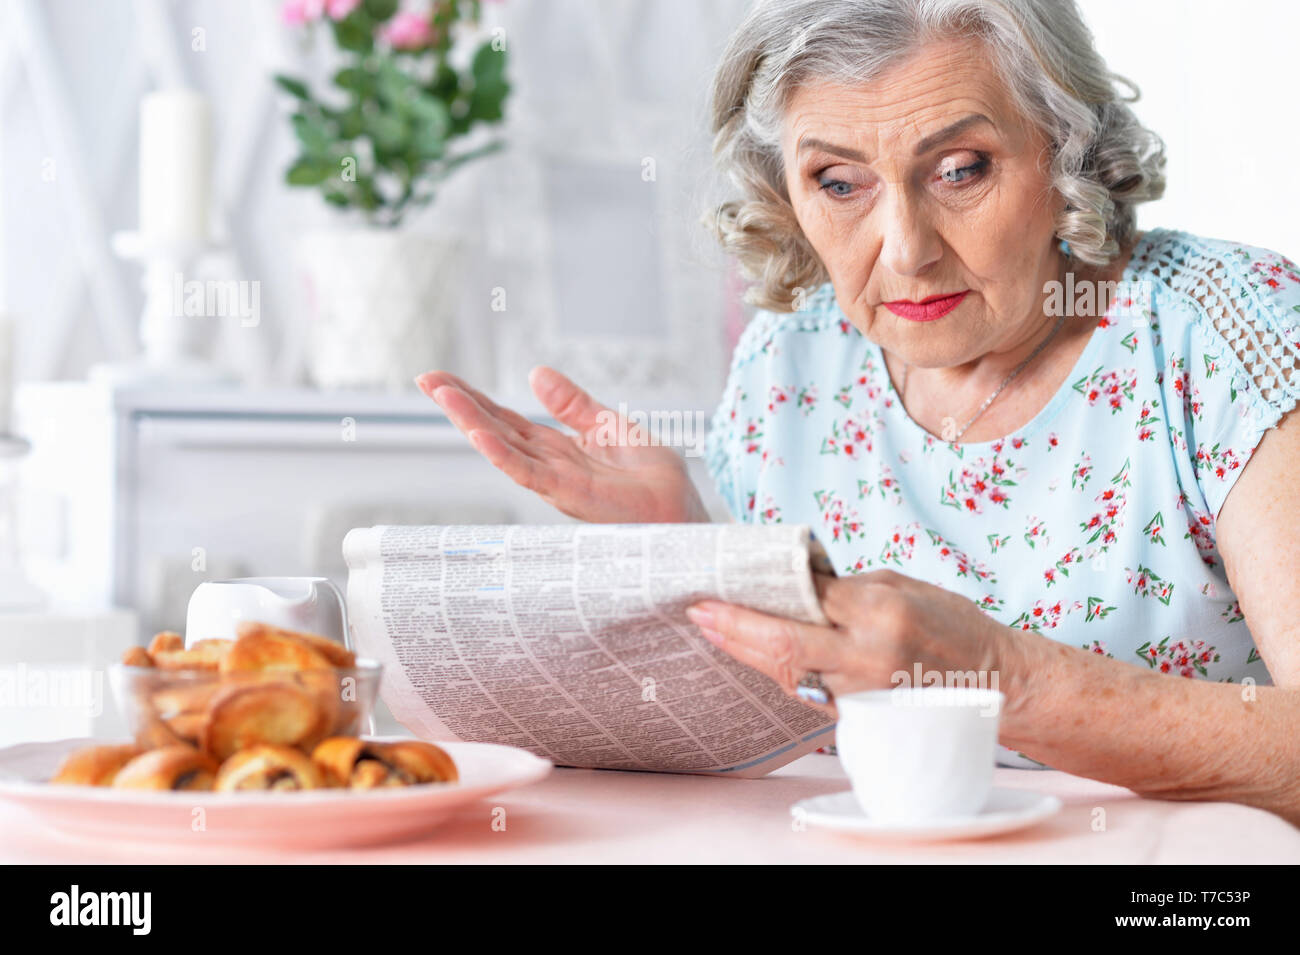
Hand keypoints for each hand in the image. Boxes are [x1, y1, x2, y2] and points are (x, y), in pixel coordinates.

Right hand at [415, 366, 711, 523]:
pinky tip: (480, 435)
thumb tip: (535, 373)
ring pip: (505, 450)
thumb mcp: (613, 427)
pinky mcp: (573, 496)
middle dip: (461, 406)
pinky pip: (531, 474)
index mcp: (559, 450)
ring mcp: (558, 483)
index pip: (508, 420)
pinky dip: (503, 455)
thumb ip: (575, 405)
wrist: (686, 516)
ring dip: (472, 423)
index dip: (476, 399)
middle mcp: (551, 468)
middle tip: (424, 379)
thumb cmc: (656, 484)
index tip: (441, 379)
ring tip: (441, 395)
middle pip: (497, 431)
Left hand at [684, 569, 1021, 720]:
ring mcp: (862, 692)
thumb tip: (792, 581)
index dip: (758, 594)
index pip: (805, 598)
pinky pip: (805, 690)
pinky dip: (775, 669)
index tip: (723, 585)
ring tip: (714, 629)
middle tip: (699, 612)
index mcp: (881, 613)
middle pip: (783, 644)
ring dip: (746, 651)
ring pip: (788, 672)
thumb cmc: (951, 625)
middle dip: (734, 628)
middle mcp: (867, 656)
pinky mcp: (860, 715)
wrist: (996, 681)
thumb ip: (843, 587)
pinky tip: (752, 653)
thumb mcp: (900, 585)